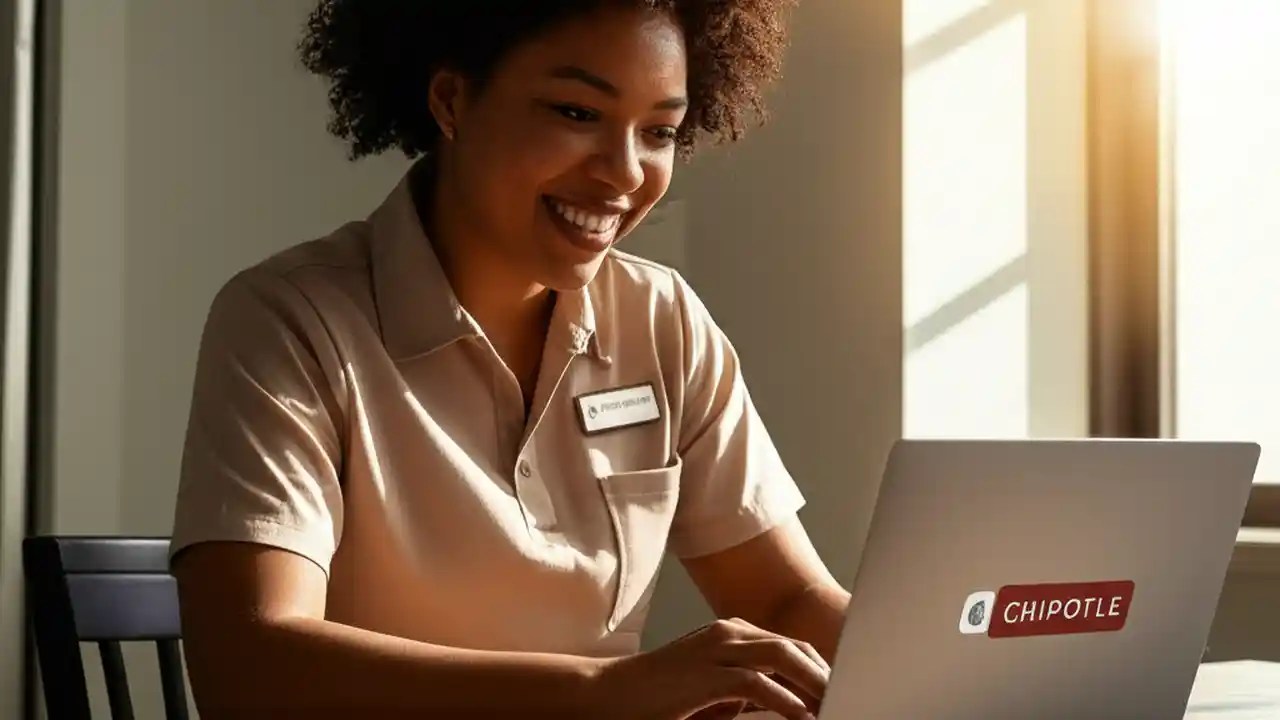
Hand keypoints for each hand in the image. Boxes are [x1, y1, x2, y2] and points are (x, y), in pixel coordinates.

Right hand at [591, 617, 829, 719]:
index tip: (838, 693)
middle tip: (847, 698)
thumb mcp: (712, 693)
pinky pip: (759, 685)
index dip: (818, 669)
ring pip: (785, 658)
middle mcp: (728, 634)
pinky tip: (802, 718)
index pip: (789, 647)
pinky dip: (786, 702)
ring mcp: (717, 650)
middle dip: (825, 675)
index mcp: (730, 634)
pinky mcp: (708, 674)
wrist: (607, 696)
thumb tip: (788, 706)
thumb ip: (747, 693)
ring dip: (815, 684)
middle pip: (795, 648)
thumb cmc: (656, 700)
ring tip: (835, 706)